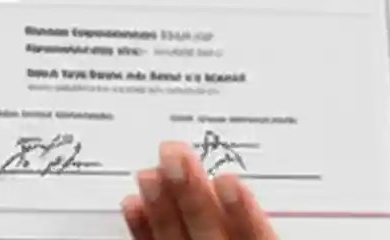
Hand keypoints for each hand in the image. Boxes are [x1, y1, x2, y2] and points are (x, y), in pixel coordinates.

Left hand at [123, 142, 277, 239]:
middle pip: (210, 236)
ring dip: (160, 210)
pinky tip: (132, 205)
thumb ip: (257, 232)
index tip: (229, 182)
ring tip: (148, 174)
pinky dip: (142, 232)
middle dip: (191, 196)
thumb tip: (239, 191)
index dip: (244, 214)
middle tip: (175, 157)